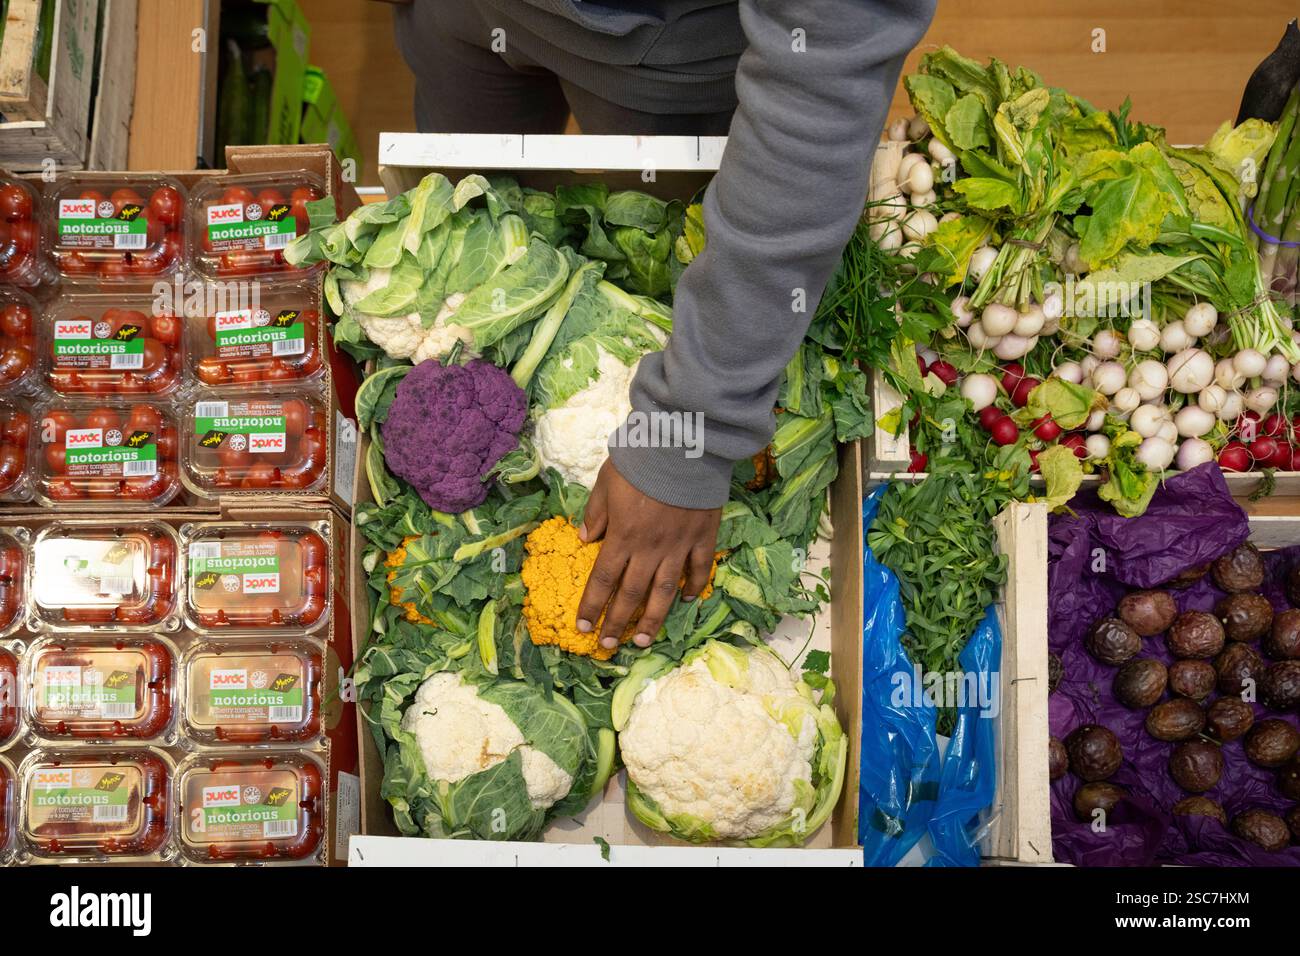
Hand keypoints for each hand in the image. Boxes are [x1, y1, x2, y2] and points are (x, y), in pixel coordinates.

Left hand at [576, 459, 720, 650]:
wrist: (683, 446)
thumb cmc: (640, 461)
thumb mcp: (605, 482)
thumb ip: (595, 513)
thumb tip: (585, 539)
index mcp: (622, 536)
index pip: (602, 580)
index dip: (592, 606)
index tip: (584, 627)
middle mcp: (649, 550)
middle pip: (631, 594)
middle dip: (618, 622)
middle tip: (609, 646)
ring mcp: (678, 546)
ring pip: (664, 592)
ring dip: (653, 619)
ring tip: (644, 640)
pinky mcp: (702, 538)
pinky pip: (698, 569)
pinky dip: (692, 586)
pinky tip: (686, 600)